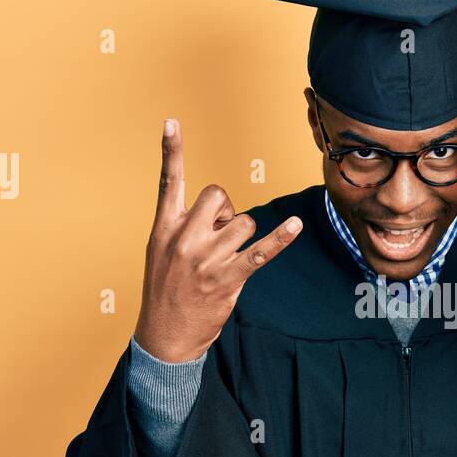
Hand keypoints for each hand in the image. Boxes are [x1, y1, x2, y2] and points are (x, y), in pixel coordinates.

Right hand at [134, 118, 302, 361]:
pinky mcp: (227, 278)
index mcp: (163, 228)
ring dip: (243, 237)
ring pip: (244, 222)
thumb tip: (217, 208)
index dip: (171, 150)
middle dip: (227, 210)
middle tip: (218, 237)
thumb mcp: (160, 252)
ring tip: (227, 259)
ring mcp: (205, 259)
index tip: (172, 121)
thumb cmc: (167, 290)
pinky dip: (281, 238)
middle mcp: (183, 239)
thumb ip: (183, 224)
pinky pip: (260, 251)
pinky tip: (296, 225)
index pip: (168, 181)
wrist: (164, 335)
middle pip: (219, 195)